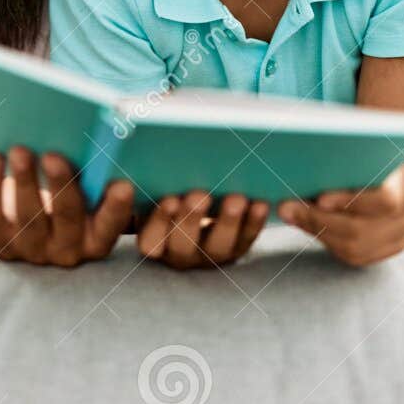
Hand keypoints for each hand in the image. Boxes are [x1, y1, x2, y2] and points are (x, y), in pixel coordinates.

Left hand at [0, 147, 133, 266]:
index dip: (116, 209)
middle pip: (67, 217)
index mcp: (97, 239)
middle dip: (61, 185)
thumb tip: (108, 153)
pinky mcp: (4, 245)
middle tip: (53, 156)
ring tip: (20, 150)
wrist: (38, 224)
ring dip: (24, 181)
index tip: (122, 185)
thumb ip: (105, 181)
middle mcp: (68, 251)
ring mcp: (33, 251)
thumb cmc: (75, 200)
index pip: (110, 226)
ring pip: (28, 218)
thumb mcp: (95, 196)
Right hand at [136, 191, 269, 269]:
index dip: (157, 220)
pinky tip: (259, 203)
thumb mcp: (153, 193)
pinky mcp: (235, 250)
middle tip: (198, 196)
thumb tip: (144, 146)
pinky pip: (245, 240)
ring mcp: (208, 256)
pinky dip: (253, 222)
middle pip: (183, 244)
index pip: (150, 238)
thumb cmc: (167, 193)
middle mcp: (178, 254)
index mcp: (153, 242)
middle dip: (191, 219)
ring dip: (227, 222)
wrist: (193, 213)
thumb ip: (153, 182)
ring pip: (218, 246)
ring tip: (235, 199)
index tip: (165, 197)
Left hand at [278, 167, 403, 266]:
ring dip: (317, 231)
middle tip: (286, 208)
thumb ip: (344, 155)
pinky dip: (327, 242)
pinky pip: (354, 257)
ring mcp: (399, 237)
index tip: (320, 199)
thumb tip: (306, 161)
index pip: (384, 200)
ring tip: (291, 215)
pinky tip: (308, 225)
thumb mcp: (364, 152)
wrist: (397, 180)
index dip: (350, 201)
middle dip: (319, 219)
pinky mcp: (386, 251)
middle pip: (361, 230)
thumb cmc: (371, 159)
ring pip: (354, 248)